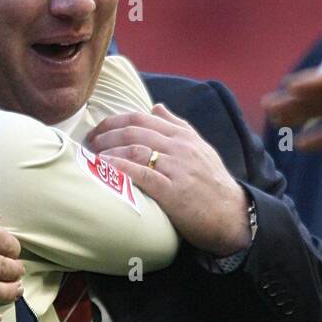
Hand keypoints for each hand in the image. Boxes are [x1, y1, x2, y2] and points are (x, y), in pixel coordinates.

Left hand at [86, 104, 251, 256]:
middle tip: (89, 144)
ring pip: (136, 149)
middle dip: (106, 135)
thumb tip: (156, 107)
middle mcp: (179, 147)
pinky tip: (105, 168)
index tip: (97, 130)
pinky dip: (120, 168)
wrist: (231, 215)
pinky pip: (142, 174)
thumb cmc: (212, 184)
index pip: (142, 118)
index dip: (114, 121)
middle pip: (135, 131)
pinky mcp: (173, 191)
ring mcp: (177, 168)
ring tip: (92, 156)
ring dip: (109, 151)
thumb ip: (177, 126)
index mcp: (183, 135)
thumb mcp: (199, 148)